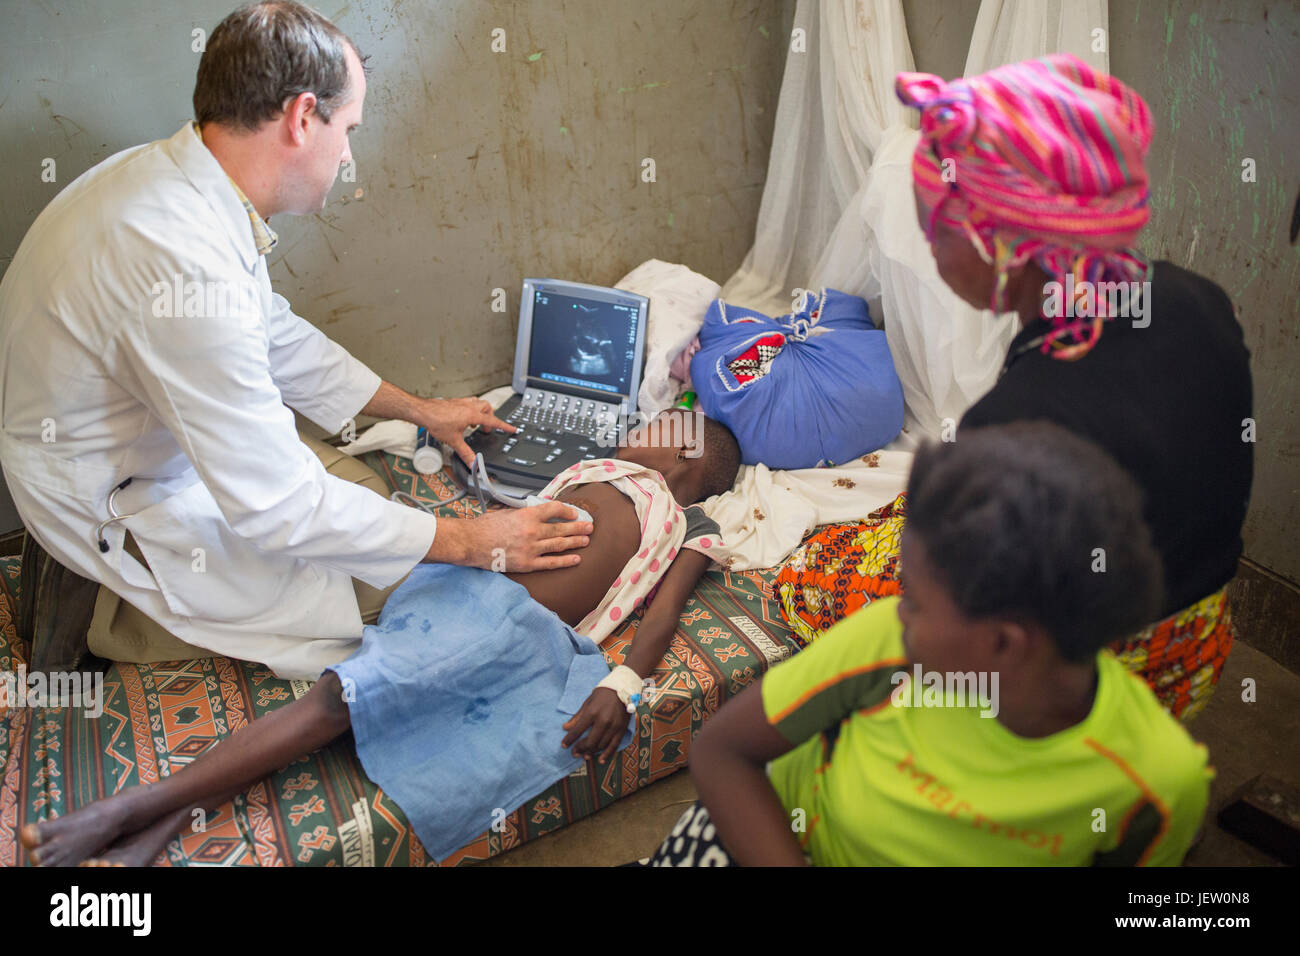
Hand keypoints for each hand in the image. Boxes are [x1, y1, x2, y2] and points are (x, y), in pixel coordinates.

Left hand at [419, 396, 514, 466]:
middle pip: (487, 408)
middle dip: (490, 418)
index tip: (512, 429)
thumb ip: (465, 453)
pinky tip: (463, 417)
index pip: (493, 421)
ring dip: (481, 412)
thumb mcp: (454, 441)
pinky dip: (470, 409)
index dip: (504, 426)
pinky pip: (468, 403)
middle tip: (486, 429)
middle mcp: (469, 407)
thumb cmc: (437, 421)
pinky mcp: (454, 402)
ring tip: (476, 423)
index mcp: (472, 415)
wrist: (424, 411)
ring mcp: (461, 403)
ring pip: (478, 403)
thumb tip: (473, 462)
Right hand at [461, 501, 591, 570]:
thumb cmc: (483, 527)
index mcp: (527, 515)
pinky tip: (576, 558)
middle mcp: (532, 531)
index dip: (567, 511)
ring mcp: (531, 548)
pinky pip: (551, 563)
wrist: (470, 543)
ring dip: (576, 542)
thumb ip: (522, 513)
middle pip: (561, 528)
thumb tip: (534, 513)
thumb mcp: (505, 512)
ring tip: (586, 540)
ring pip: (560, 544)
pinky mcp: (527, 563)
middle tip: (589, 527)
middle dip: (578, 527)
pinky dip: (565, 561)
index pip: (554, 509)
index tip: (574, 513)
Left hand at [561, 687, 629, 762]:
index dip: (569, 740)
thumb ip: (577, 717)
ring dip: (591, 752)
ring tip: (585, 755)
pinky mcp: (622, 729)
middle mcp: (603, 721)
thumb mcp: (587, 702)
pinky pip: (614, 745)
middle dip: (580, 748)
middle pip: (590, 741)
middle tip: (574, 753)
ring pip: (601, 745)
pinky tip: (600, 760)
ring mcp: (614, 726)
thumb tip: (565, 728)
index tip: (564, 745)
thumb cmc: (602, 694)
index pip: (578, 730)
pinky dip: (607, 754)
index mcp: (592, 712)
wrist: (623, 688)